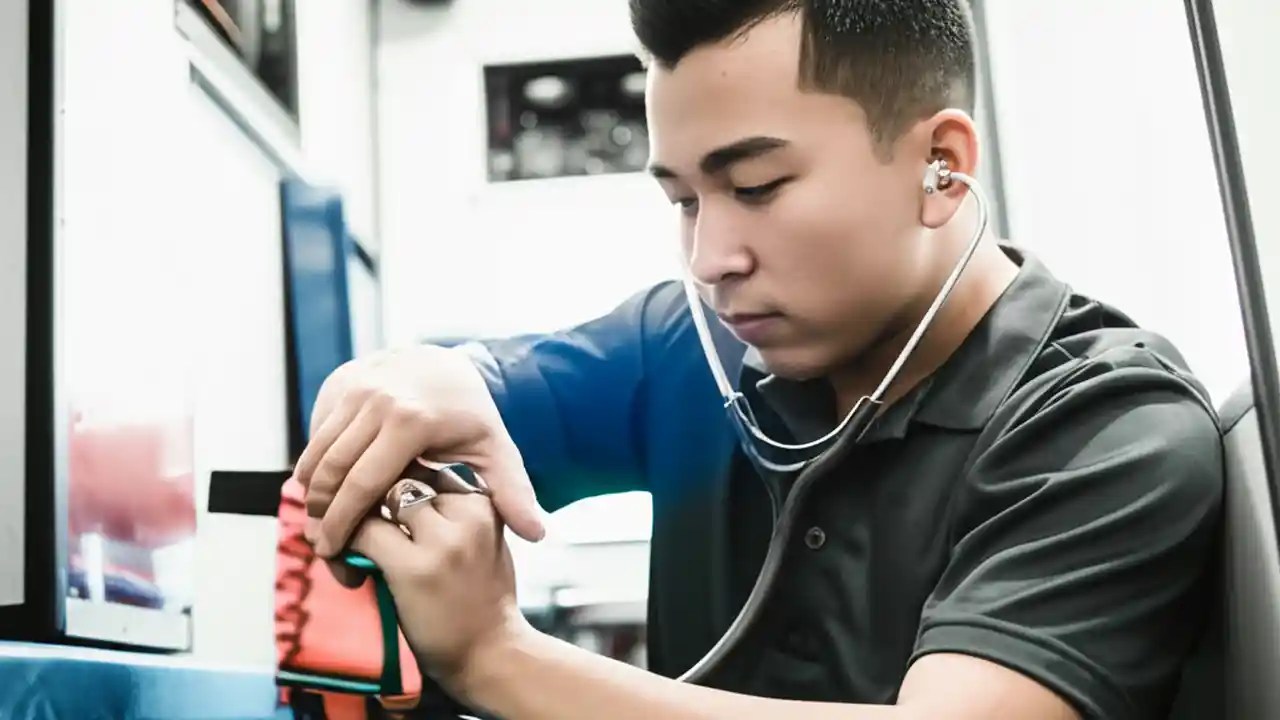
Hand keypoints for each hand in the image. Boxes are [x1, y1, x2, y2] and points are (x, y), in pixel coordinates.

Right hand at [293, 344, 546, 563]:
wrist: (445, 362)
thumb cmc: (468, 414)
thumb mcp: (496, 449)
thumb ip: (513, 492)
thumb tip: (536, 534)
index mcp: (411, 422)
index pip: (364, 484)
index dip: (344, 524)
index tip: (332, 552)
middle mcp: (376, 401)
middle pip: (332, 471)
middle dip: (320, 514)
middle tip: (320, 545)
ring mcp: (353, 389)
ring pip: (316, 452)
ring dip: (310, 492)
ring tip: (319, 524)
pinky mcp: (337, 384)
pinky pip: (315, 433)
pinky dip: (312, 465)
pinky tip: (323, 492)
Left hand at [349, 483, 529, 687]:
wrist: (493, 654)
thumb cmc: (484, 602)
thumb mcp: (484, 542)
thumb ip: (454, 512)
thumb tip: (402, 488)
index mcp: (485, 503)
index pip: (427, 466)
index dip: (396, 481)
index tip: (381, 504)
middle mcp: (467, 513)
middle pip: (401, 477)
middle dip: (372, 495)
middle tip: (353, 518)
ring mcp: (442, 540)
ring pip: (378, 499)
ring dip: (352, 516)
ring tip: (344, 541)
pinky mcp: (414, 567)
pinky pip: (363, 533)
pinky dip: (342, 544)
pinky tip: (344, 563)